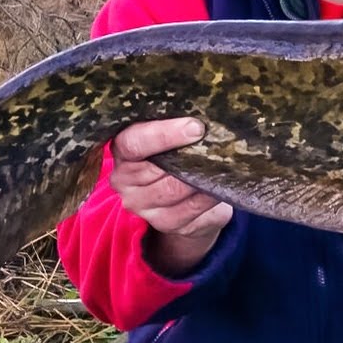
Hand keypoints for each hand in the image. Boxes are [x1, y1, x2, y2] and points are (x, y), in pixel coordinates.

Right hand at [110, 117, 232, 275]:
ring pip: (174, 190)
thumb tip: (202, 119)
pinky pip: (190, 208)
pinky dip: (208, 195)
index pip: (134, 143)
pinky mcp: (164, 223)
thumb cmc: (176, 155)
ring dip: (200, 177)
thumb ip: (175, 126)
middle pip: (158, 169)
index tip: (196, 127)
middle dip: (190, 155)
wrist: (183, 196)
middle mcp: (124, 182)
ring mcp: (142, 206)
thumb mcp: (169, 137)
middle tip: (217, 143)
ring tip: (221, 163)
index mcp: (122, 152)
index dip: (164, 135)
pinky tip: (219, 186)